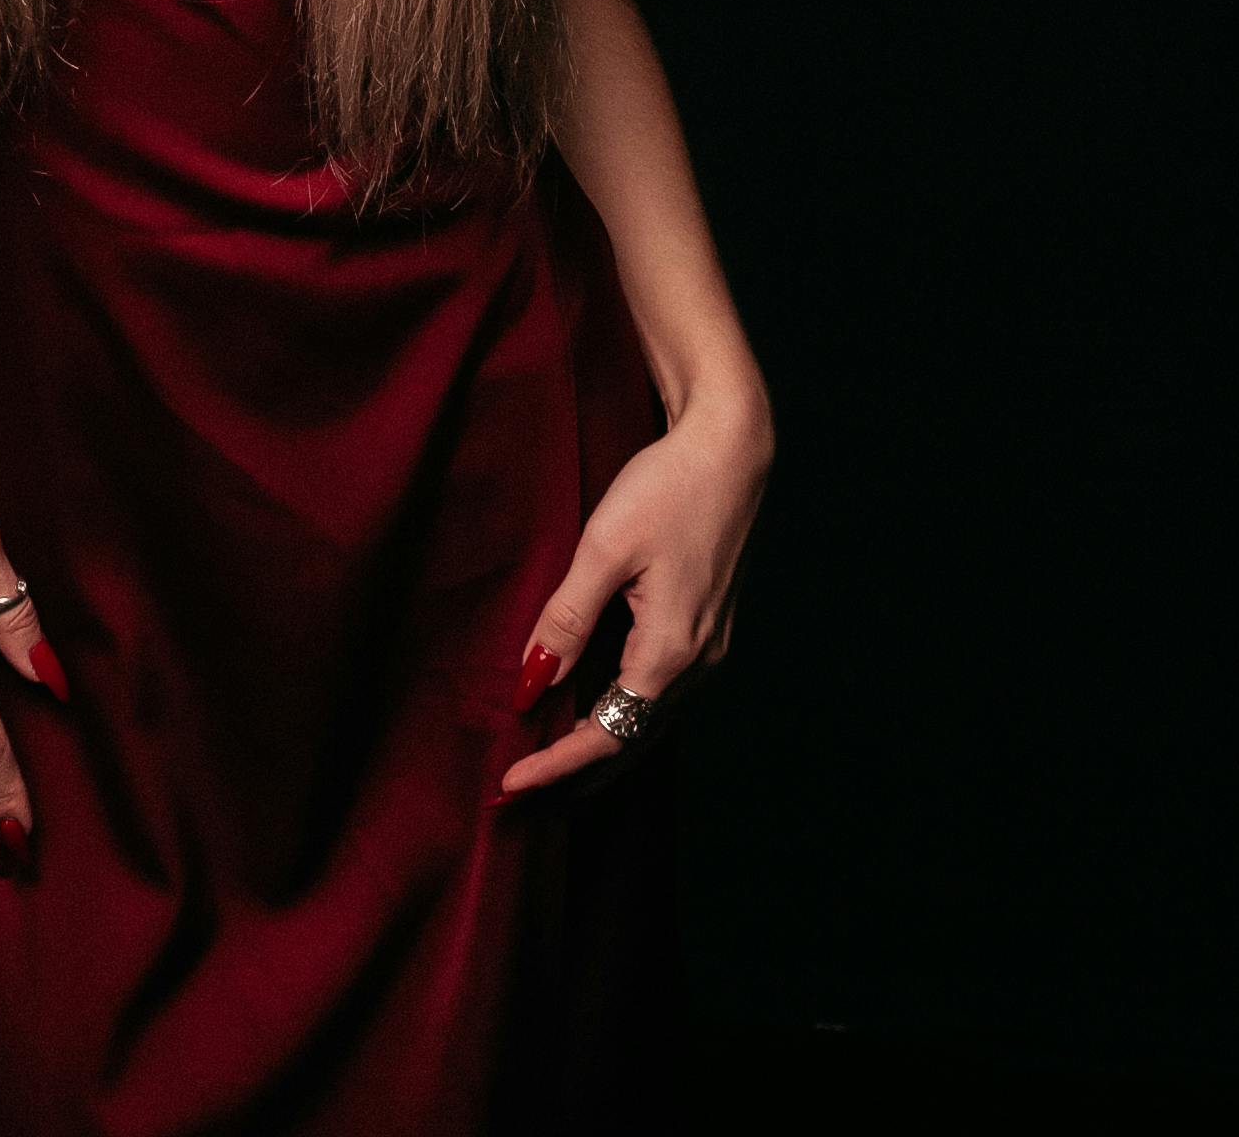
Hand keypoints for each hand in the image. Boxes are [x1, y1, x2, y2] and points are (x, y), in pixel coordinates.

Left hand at [500, 376, 773, 800]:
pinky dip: (622, 713)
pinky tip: (593, 709)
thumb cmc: (667, 487)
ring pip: (648, 722)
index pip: (607, 736)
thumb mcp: (605, 548)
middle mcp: (699, 663)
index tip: (508, 784)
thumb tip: (531, 683)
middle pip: (632, 743)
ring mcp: (710, 648)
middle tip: (521, 791)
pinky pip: (660, 694)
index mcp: (671, 650)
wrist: (730, 446)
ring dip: (600, 746)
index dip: (556, 765)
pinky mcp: (708, 629)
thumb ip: (567, 619)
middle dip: (576, 774)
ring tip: (547, 762)